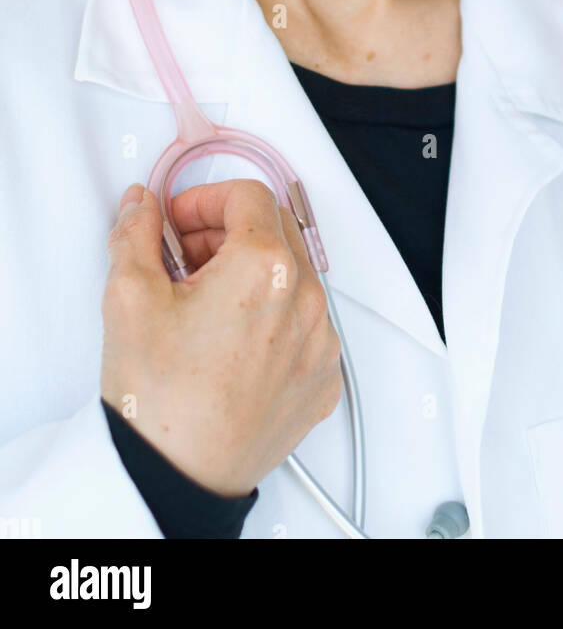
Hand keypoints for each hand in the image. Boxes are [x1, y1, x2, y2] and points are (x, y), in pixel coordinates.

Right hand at [101, 178, 342, 496]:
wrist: (176, 479)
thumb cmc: (159, 401)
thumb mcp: (129, 299)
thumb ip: (136, 234)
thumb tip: (143, 206)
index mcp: (265, 268)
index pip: (248, 194)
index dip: (206, 198)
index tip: (180, 220)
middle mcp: (306, 301)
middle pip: (276, 230)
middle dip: (228, 232)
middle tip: (185, 259)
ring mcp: (321, 343)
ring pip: (294, 278)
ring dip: (253, 275)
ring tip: (204, 306)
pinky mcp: (322, 379)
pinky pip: (306, 327)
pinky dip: (273, 320)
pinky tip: (230, 343)